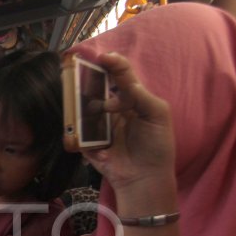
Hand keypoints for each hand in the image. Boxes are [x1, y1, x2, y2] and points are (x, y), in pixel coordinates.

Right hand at [80, 53, 175, 192]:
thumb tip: (123, 80)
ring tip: (88, 103)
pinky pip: (77, 130)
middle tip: (82, 69)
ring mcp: (98, 125)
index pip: (120, 76)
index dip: (112, 64)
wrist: (145, 178)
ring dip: (84, 101)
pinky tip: (88, 130)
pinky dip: (79, 128)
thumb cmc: (157, 146)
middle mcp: (113, 108)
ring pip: (84, 106)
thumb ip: (141, 95)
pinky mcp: (87, 141)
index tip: (103, 58)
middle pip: (97, 87)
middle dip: (89, 77)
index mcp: (131, 99)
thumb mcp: (158, 115)